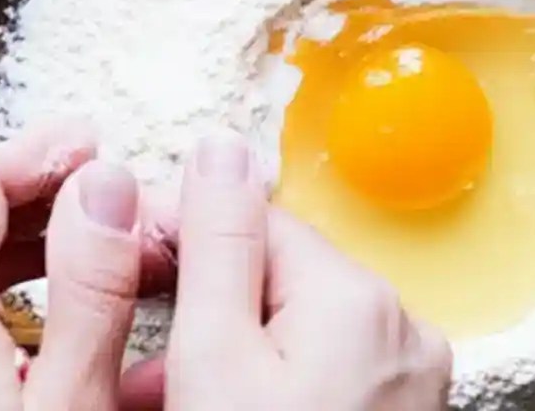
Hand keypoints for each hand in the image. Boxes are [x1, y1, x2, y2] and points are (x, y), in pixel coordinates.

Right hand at [128, 131, 453, 410]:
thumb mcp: (213, 359)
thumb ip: (216, 244)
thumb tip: (221, 149)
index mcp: (359, 299)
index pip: (254, 222)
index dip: (181, 240)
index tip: (124, 269)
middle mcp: (403, 330)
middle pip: (278, 280)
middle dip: (204, 310)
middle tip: (141, 368)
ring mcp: (410, 382)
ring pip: (298, 335)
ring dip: (234, 356)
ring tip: (171, 398)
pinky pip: (327, 378)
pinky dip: (277, 389)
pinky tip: (235, 408)